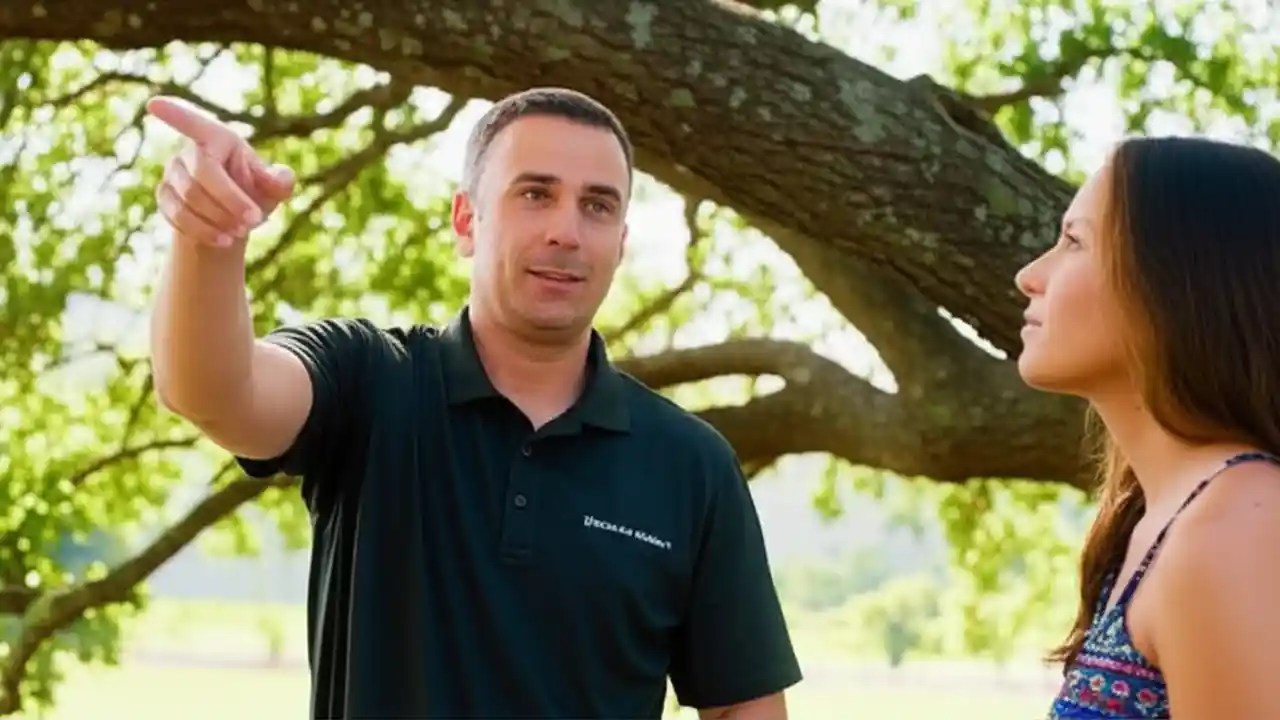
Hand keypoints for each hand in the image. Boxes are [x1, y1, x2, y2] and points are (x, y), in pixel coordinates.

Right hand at [147, 96, 294, 247]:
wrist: (233, 220)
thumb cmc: (255, 194)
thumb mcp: (273, 188)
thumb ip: (280, 182)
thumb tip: (282, 178)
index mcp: (218, 138)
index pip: (194, 124)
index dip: (174, 114)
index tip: (153, 104)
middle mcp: (190, 151)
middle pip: (203, 174)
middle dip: (230, 200)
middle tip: (254, 221)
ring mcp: (173, 173)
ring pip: (189, 197)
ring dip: (218, 219)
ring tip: (240, 232)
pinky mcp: (164, 197)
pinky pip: (177, 215)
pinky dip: (203, 231)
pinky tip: (222, 240)